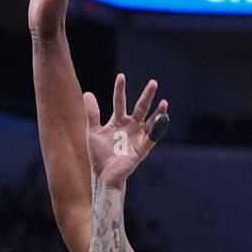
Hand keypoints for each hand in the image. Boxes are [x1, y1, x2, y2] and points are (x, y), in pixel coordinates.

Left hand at [82, 73, 168, 187]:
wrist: (103, 174)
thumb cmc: (98, 154)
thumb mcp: (92, 131)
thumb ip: (92, 113)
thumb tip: (87, 93)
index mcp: (118, 121)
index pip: (120, 101)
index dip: (120, 90)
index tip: (121, 76)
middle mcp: (130, 126)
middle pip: (140, 108)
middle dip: (147, 96)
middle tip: (153, 82)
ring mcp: (137, 137)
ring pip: (150, 121)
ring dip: (157, 112)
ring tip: (164, 102)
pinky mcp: (142, 148)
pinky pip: (152, 138)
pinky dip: (157, 130)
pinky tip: (163, 120)